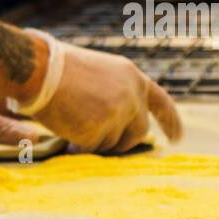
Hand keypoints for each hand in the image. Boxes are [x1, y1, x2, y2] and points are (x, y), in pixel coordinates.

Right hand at [32, 43, 181, 153]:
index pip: (161, 103)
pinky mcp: (100, 130)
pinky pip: (94, 148)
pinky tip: (67, 131)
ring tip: (74, 125)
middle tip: (102, 144)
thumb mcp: (101, 73)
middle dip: (123, 142)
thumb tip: (122, 125)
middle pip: (139, 132)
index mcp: (133, 78)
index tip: (178, 139)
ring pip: (115, 143)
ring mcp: (118, 113)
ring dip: (98, 142)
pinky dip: (81, 146)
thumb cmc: (61, 69)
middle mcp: (132, 95)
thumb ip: (118, 94)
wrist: (39, 69)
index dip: (170, 122)